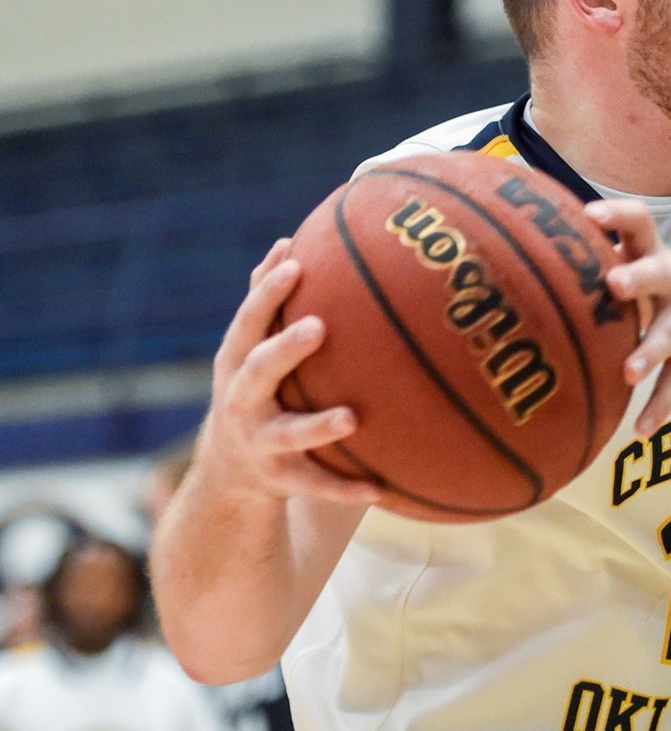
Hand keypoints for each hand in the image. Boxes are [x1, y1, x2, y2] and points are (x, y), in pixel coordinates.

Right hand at [193, 240, 380, 507]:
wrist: (229, 471)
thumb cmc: (254, 388)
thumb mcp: (250, 349)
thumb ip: (266, 302)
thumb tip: (288, 239)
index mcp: (238, 362)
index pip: (249, 320)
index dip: (267, 293)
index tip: (294, 263)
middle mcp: (241, 401)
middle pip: (258, 370)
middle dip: (285, 348)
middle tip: (318, 326)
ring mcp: (259, 442)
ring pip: (287, 435)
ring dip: (316, 426)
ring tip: (351, 418)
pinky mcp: (279, 480)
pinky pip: (316, 484)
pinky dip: (345, 488)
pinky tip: (381, 490)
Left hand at [587, 199, 670, 434]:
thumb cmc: (668, 293)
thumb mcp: (645, 271)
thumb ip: (601, 263)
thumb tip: (526, 255)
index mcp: (654, 255)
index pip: (639, 224)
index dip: (617, 216)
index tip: (589, 215)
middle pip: (659, 272)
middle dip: (638, 277)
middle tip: (614, 284)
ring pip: (670, 333)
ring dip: (649, 352)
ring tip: (628, 373)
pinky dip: (659, 405)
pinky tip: (641, 428)